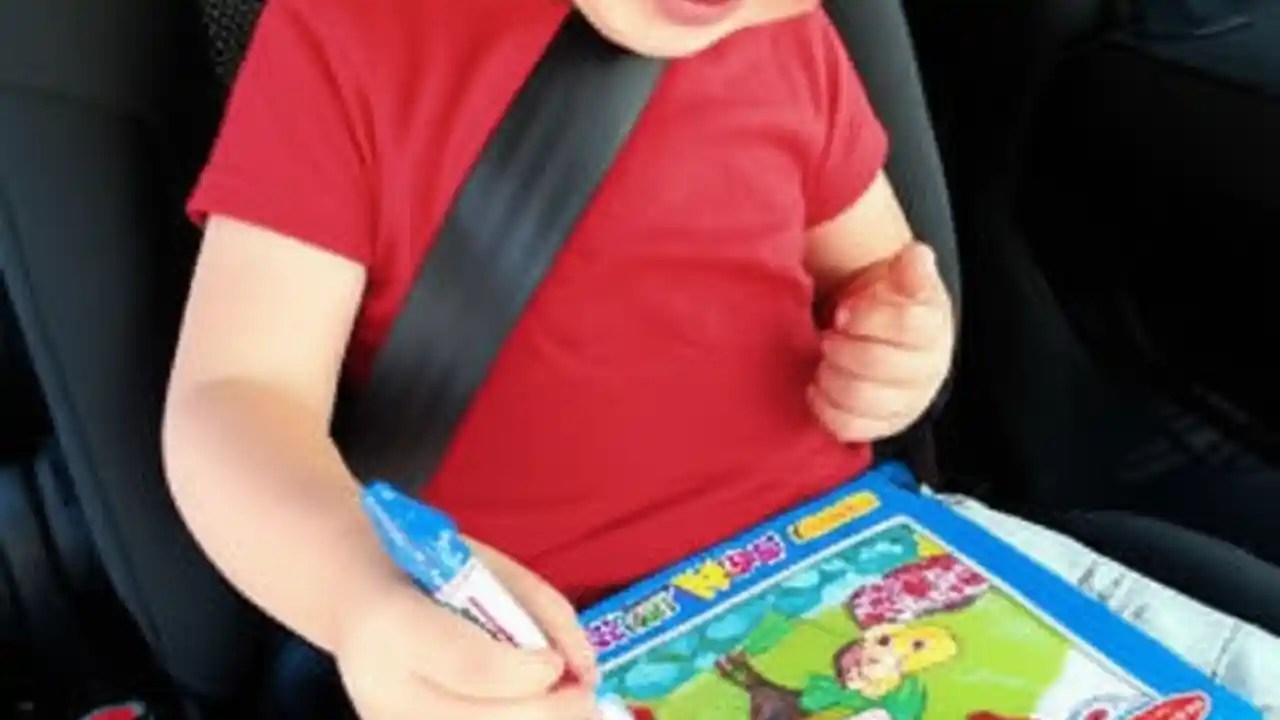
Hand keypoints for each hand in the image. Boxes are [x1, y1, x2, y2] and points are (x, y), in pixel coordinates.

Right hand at [334, 540, 599, 719]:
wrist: (356, 596)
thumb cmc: (428, 569)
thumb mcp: (487, 565)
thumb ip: (542, 612)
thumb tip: (586, 669)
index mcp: (392, 625)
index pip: (472, 667)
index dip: (529, 673)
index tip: (559, 664)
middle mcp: (381, 689)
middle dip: (546, 714)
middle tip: (584, 697)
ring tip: (566, 707)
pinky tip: (531, 711)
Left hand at [809, 241, 953, 441]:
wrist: (894, 344)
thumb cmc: (891, 308)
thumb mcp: (901, 281)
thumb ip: (907, 270)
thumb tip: (917, 256)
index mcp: (932, 329)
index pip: (908, 325)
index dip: (867, 319)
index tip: (842, 312)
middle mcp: (926, 371)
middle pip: (879, 364)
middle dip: (843, 348)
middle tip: (827, 337)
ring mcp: (905, 403)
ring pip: (863, 399)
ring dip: (832, 377)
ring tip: (821, 362)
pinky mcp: (881, 426)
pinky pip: (850, 427)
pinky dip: (826, 407)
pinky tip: (817, 386)